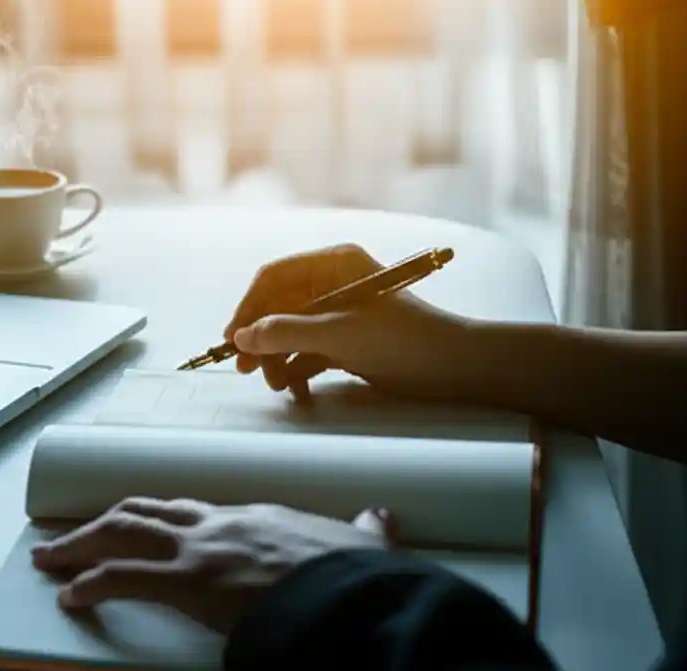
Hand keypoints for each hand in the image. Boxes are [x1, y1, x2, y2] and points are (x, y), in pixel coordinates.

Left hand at [30, 498, 395, 634]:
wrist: (352, 592)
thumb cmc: (357, 576)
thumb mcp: (362, 545)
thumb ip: (363, 532)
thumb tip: (379, 519)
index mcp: (254, 518)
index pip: (193, 512)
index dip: (160, 520)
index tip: (143, 527)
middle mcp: (218, 524)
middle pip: (144, 512)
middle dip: (103, 522)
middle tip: (70, 536)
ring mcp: (199, 549)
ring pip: (121, 533)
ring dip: (80, 544)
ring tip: (50, 558)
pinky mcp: (186, 582)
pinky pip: (123, 578)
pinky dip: (90, 583)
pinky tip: (70, 594)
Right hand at [225, 243, 476, 399]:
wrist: (453, 367)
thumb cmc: (402, 339)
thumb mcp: (338, 334)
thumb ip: (286, 333)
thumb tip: (243, 337)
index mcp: (334, 264)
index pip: (274, 277)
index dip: (250, 306)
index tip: (233, 339)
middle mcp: (334, 284)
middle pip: (279, 307)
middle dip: (261, 338)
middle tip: (245, 369)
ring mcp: (340, 314)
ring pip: (290, 333)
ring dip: (278, 359)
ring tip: (276, 385)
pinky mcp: (347, 342)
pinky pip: (308, 353)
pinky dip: (298, 371)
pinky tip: (297, 391)